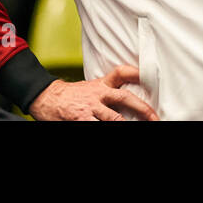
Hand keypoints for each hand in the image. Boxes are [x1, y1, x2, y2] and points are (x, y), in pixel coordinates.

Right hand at [27, 65, 158, 120]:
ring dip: (125, 124)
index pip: (121, 73)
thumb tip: (127, 99)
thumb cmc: (72, 95)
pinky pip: (96, 126)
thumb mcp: (92, 87)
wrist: (47, 98)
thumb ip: (108, 91)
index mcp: (102, 85)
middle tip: (155, 117)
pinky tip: (112, 130)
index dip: (136, 72)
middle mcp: (99, 94)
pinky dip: (104, 128)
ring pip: (114, 118)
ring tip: (137, 127)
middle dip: (143, 108)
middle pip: (125, 97)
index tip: (150, 76)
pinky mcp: (80, 119)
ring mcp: (90, 107)